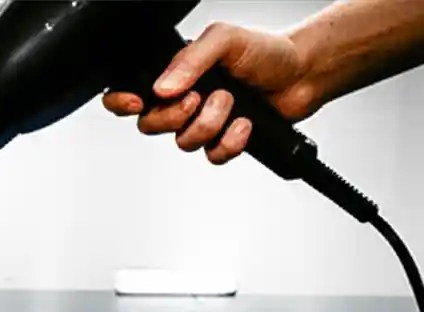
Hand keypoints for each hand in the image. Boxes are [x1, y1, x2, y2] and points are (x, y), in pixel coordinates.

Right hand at [103, 22, 320, 164]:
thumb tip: (163, 88)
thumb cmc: (264, 52)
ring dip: (210, 124)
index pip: (128, 92)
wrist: (304, 74)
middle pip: (150, 125)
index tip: (138, 103)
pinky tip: (245, 123)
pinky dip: (231, 142)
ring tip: (232, 103)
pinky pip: (212, 157)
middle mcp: (182, 101)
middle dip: (175, 116)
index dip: (122, 103)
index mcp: (173, 75)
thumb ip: (189, 60)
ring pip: (183, 143)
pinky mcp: (222, 142)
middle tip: (199, 98)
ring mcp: (201, 124)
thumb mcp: (224, 40)